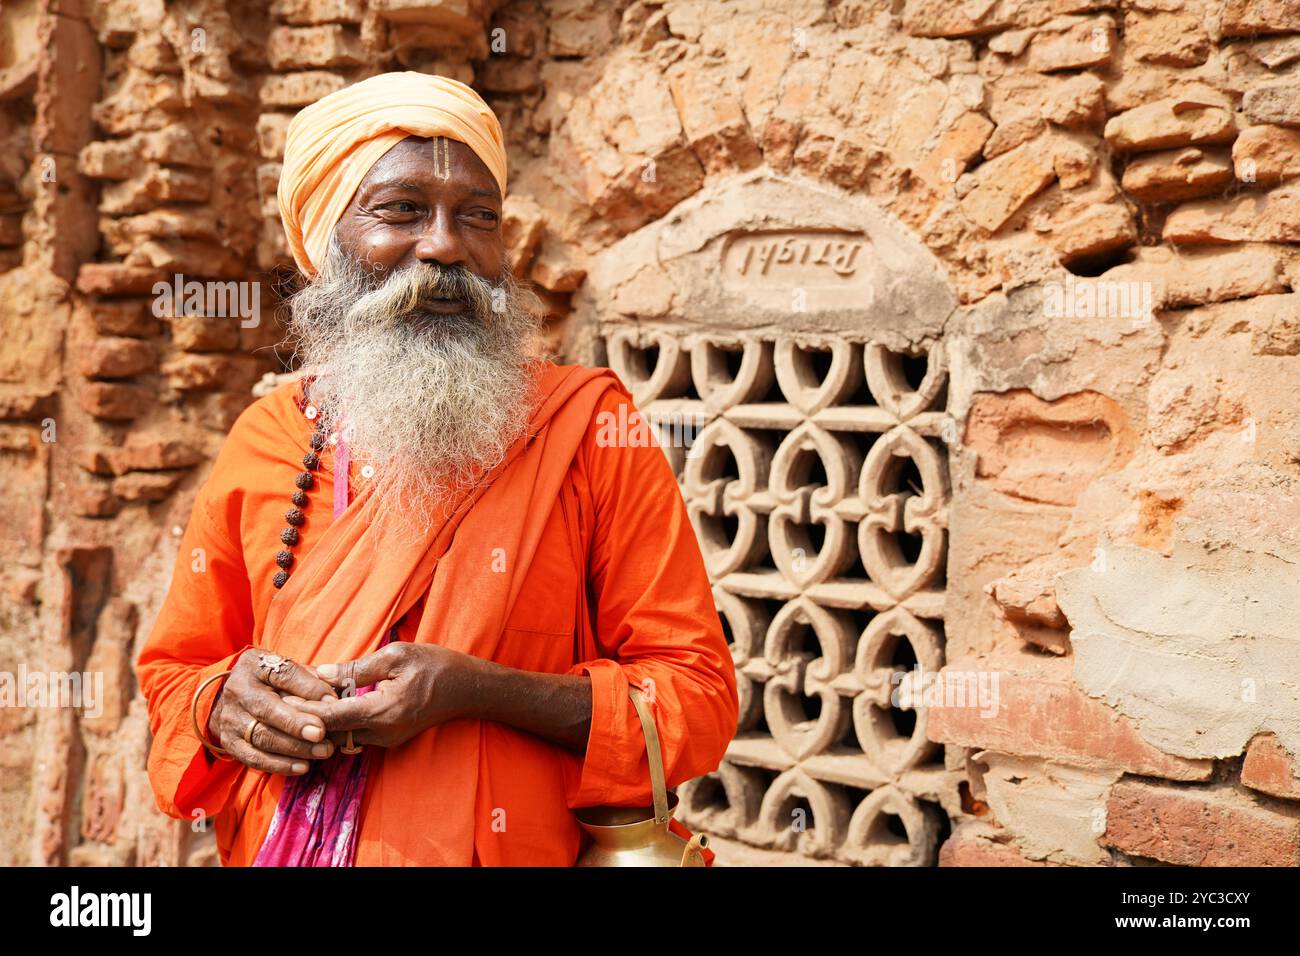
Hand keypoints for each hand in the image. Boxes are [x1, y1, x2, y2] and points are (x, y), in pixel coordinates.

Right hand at [209, 650, 339, 774]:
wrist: (236, 696)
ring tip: (322, 751)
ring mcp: (230, 717)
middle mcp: (239, 690)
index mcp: (256, 664)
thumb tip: (340, 693)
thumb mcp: (290, 669)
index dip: (310, 689)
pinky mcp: (228, 742)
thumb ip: (314, 679)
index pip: (284, 674)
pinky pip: (253, 757)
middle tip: (322, 733)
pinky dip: (278, 764)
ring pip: (261, 736)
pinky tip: (303, 767)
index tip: (333, 702)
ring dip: (294, 747)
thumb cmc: (274, 681)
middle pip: (267, 709)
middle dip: (296, 723)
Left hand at [288, 643, 479, 749]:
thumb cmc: (436, 665)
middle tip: (278, 702)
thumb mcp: (397, 655)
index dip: (302, 709)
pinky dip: (336, 724)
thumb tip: (321, 673)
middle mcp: (381, 733)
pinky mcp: (389, 739)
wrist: (469, 689)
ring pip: (340, 738)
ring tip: (294, 704)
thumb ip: (356, 668)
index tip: (279, 698)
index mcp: (381, 711)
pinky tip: (324, 707)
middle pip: (329, 733)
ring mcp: (386, 740)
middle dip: (304, 719)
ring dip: (319, 723)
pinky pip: (354, 736)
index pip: (330, 716)